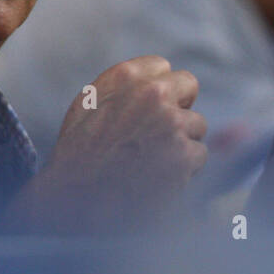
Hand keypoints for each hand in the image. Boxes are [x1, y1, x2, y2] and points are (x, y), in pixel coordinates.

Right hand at [6, 56, 207, 232]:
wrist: (73, 207)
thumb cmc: (78, 159)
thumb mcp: (88, 107)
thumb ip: (123, 85)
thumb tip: (164, 70)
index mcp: (124, 78)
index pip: (164, 67)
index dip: (158, 91)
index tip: (146, 110)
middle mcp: (152, 94)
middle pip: (189, 86)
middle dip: (178, 107)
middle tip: (155, 135)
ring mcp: (171, 124)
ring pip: (197, 125)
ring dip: (181, 142)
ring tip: (149, 162)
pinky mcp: (185, 154)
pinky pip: (200, 154)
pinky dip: (185, 169)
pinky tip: (158, 179)